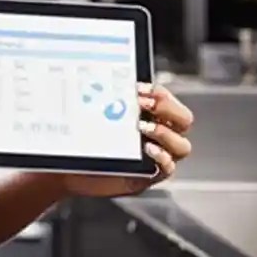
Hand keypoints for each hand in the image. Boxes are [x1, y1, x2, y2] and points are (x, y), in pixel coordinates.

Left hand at [59, 83, 193, 198]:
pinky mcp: (150, 175)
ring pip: (182, 145)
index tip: (140, 89)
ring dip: (164, 133)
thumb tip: (107, 81)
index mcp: (150, 116)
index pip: (168, 100)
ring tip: (142, 127)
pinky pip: (168, 168)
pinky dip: (162, 157)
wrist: (73, 169)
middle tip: (143, 104)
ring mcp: (157, 156)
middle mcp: (159, 135)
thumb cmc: (88, 141)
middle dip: (167, 108)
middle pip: (183, 120)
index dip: (159, 93)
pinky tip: (147, 149)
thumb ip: (109, 101)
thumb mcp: (98, 117)